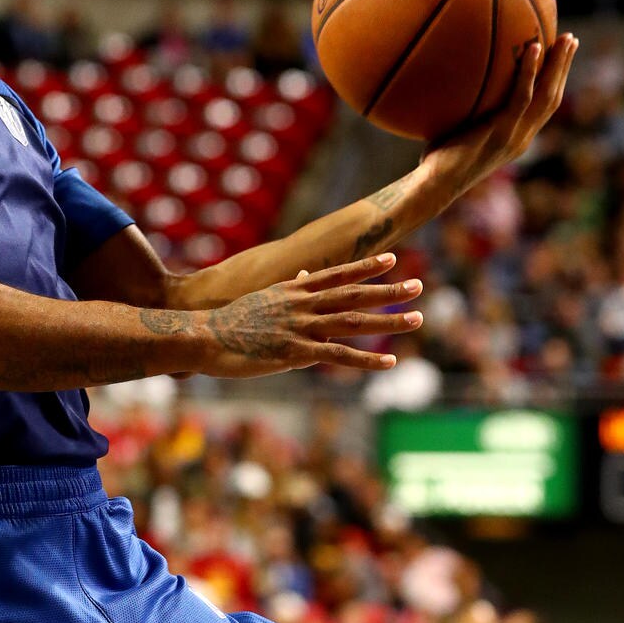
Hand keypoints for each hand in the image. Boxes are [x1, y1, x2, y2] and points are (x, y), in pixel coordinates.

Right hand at [192, 255, 422, 375]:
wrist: (204, 338)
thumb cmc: (232, 321)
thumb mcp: (262, 297)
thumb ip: (289, 288)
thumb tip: (304, 274)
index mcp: (293, 290)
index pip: (337, 274)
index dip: (366, 267)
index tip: (393, 260)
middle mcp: (302, 304)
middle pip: (354, 295)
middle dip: (389, 290)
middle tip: (419, 286)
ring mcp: (300, 327)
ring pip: (353, 322)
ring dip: (388, 321)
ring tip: (417, 319)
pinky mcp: (296, 352)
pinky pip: (339, 356)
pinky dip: (367, 360)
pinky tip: (390, 362)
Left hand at [425, 35, 577, 194]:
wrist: (434, 187)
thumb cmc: (437, 162)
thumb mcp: (458, 135)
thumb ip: (465, 115)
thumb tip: (449, 85)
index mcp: (517, 139)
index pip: (543, 107)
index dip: (555, 83)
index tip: (560, 59)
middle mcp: (522, 137)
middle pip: (552, 97)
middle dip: (564, 68)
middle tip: (571, 40)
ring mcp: (514, 135)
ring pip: (546, 95)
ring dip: (558, 65)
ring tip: (566, 39)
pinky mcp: (501, 131)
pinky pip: (520, 97)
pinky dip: (530, 72)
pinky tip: (534, 48)